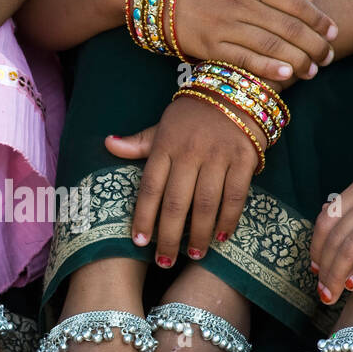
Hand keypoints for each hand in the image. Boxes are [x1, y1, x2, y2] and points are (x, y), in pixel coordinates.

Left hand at [117, 94, 263, 265]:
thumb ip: (139, 143)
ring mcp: (219, 156)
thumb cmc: (193, 114)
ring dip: (198, 234)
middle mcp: (190, 152)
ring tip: (193, 256)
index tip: (139, 242)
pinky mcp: (245, 159)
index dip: (143, 217)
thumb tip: (108, 144)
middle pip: (176, 202)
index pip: (150, 187)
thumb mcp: (163, 125)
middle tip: (164, 261)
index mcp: (166, 145)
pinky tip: (220, 237)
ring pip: (205, 204)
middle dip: (168, 236)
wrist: (236, 90)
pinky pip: (235, 196)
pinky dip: (228, 219)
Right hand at [173, 0, 336, 82]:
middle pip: (288, 26)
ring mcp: (224, 25)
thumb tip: (310, 2)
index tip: (334, 32)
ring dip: (297, 59)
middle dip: (314, 43)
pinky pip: (243, 58)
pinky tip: (287, 75)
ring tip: (313, 70)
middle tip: (329, 56)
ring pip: (270, 44)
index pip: (294, 2)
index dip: (319, 19)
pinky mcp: (209, 45)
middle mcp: (240, 3)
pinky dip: (267, 67)